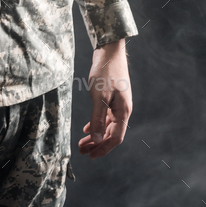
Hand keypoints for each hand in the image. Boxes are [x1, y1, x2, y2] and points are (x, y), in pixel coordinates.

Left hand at [78, 38, 132, 159]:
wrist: (110, 51)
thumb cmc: (106, 72)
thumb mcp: (99, 96)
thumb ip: (98, 118)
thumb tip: (97, 139)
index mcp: (123, 112)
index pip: (115, 138)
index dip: (103, 149)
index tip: (90, 156)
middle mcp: (123, 110)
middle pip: (111, 134)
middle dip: (97, 144)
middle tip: (82, 151)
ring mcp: (118, 104)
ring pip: (107, 126)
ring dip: (96, 135)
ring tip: (83, 142)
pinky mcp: (113, 97)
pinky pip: (106, 116)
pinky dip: (97, 123)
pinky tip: (88, 128)